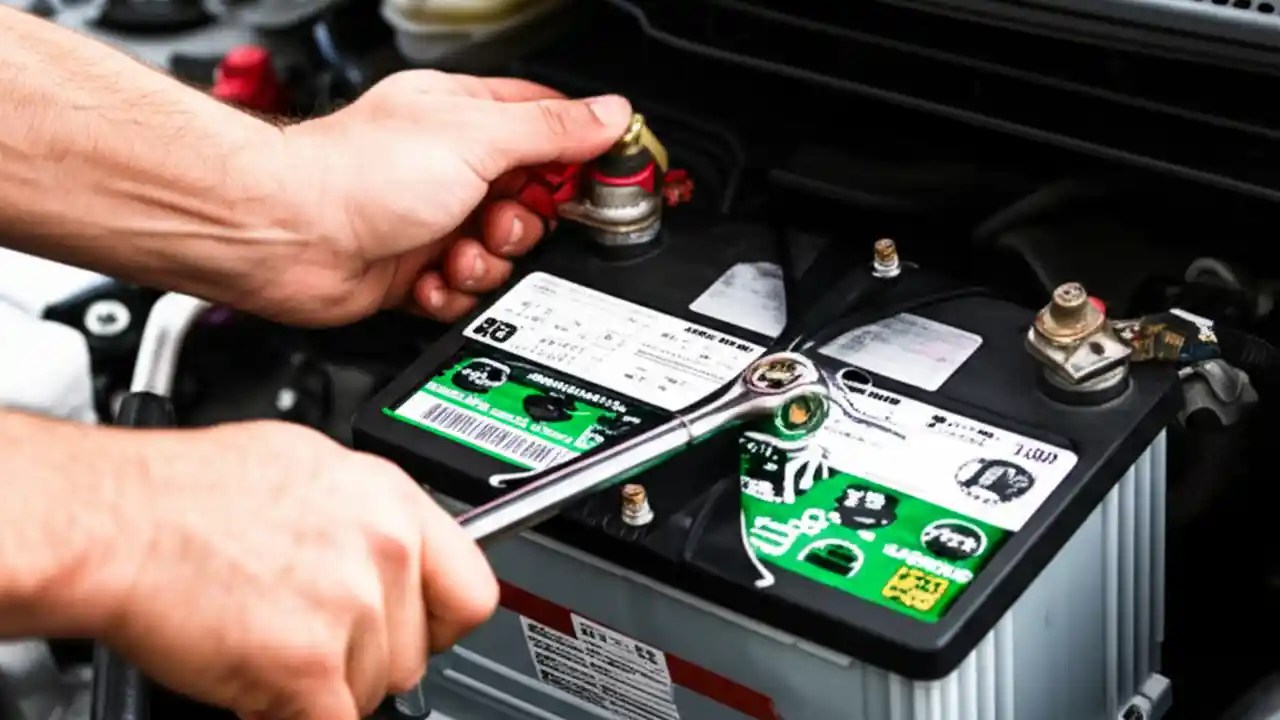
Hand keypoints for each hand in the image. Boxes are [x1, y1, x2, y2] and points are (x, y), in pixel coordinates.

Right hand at [94, 420, 495, 718]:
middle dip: (363, 659)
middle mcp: (383, 549)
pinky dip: (292, 714)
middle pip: (414, 650)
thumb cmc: (184, 493)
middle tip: (308, 640)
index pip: (471, 588)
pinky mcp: (309, 665)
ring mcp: (352, 608)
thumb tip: (384, 553)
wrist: (115, 520)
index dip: (440, 622)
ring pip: (372, 690)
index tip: (419, 633)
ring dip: (323, 687)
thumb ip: (361, 522)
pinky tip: (258, 685)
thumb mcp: (306, 470)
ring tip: (266, 645)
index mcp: (390, 500)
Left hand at [255, 70, 632, 326]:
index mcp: (466, 119)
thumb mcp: (476, 138)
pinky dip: (451, 292)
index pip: (550, 130)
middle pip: (532, 203)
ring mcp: (433, 220)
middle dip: (525, 225)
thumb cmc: (357, 175)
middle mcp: (451, 167)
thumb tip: (611, 115)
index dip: (582, 157)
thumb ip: (550, 131)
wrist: (288, 237)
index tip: (603, 182)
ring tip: (455, 252)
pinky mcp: (415, 270)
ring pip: (501, 255)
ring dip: (486, 263)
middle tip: (501, 221)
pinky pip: (464, 292)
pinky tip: (427, 277)